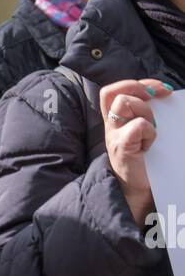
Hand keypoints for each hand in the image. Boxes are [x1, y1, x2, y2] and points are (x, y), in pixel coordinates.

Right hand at [100, 78, 171, 226]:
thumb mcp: (144, 132)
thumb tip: (164, 95)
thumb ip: (147, 114)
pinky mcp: (122, 148)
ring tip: (153, 129)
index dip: (135, 83)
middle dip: (141, 88)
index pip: (113, 90)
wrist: (137, 191)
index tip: (159, 91)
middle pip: (115, 92)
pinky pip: (136, 126)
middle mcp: (111, 126)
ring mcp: (114, 136)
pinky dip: (149, 131)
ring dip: (146, 111)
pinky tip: (150, 144)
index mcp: (116, 121)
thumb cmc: (145, 161)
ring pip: (125, 103)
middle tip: (158, 98)